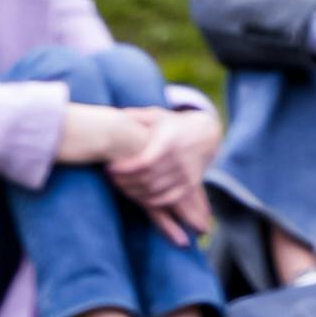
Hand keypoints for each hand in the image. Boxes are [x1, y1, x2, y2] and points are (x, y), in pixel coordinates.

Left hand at [98, 100, 210, 232]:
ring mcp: (186, 175)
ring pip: (155, 192)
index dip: (125, 169)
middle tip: (111, 179)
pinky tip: (137, 195)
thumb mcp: (156, 115)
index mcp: (168, 141)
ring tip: (120, 187)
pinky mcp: (189, 186)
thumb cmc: (172, 124)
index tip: (110, 168)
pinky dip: (150, 201)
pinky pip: (167, 199)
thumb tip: (113, 117)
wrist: (205, 135)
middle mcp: (179, 160)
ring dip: (134, 193)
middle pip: (147, 179)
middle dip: (125, 182)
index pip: (144, 162)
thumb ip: (134, 116)